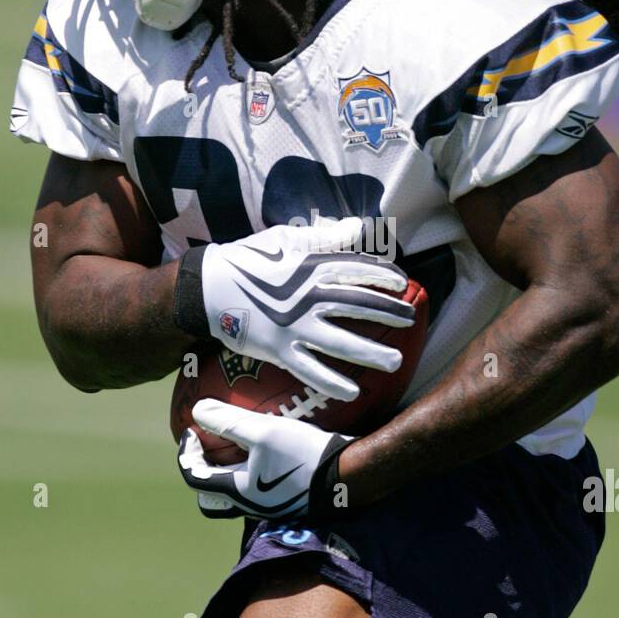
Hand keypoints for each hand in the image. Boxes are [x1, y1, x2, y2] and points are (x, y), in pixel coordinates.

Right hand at [174, 216, 413, 401]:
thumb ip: (326, 236)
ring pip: (340, 342)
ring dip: (370, 353)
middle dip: (388, 313)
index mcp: (311, 266)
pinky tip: (352, 391)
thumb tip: (361, 226)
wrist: (207, 287)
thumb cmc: (250, 259)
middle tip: (411, 320)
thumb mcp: (287, 238)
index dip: (382, 276)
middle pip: (357, 305)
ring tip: (395, 361)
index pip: (357, 269)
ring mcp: (294, 325)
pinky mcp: (279, 348)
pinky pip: (309, 369)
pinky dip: (330, 382)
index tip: (403, 283)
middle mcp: (308, 296)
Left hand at [177, 399, 352, 520]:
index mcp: (238, 492)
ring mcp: (270, 506)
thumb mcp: (264, 432)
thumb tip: (197, 411)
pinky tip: (264, 450)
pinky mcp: (288, 500)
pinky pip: (257, 488)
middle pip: (210, 497)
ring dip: (226, 473)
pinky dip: (250, 471)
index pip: (195, 477)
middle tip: (208, 448)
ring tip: (234, 447)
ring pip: (234, 495)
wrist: (349, 476)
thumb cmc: (304, 455)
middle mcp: (250, 506)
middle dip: (202, 474)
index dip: (186, 453)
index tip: (190, 431)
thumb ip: (229, 422)